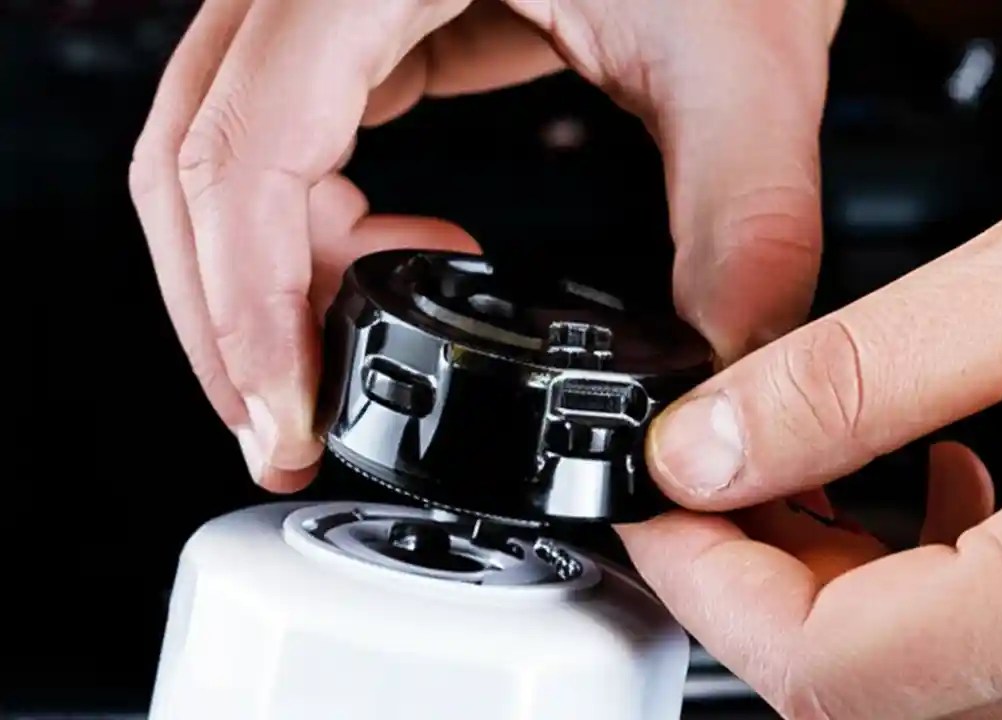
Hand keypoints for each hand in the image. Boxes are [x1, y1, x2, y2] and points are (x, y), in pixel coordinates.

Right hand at [128, 0, 842, 489]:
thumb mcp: (745, 67)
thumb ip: (742, 234)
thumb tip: (720, 377)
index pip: (248, 142)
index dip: (250, 302)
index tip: (289, 412)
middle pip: (198, 151)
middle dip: (236, 312)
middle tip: (292, 424)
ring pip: (223, 142)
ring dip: (265, 270)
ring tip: (359, 347)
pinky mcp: (366, 14)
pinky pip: (284, 125)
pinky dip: (314, 220)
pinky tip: (403, 256)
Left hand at [620, 125, 1001, 717]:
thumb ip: (846, 385)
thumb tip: (707, 452)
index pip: (822, 669)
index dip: (710, 587)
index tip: (663, 513)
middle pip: (875, 698)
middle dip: (775, 586)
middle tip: (742, 476)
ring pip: (946, 699)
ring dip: (862, 598)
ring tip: (855, 473)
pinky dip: (954, 610)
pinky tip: (965, 502)